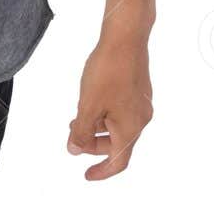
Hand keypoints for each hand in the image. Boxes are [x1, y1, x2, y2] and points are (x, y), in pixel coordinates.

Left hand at [66, 32, 153, 180]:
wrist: (126, 37)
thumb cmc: (107, 72)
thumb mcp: (88, 106)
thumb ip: (82, 132)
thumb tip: (75, 151)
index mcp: (131, 128)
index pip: (118, 161)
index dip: (102, 172)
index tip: (86, 175)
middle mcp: (141, 119)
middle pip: (116, 143)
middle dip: (92, 144)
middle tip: (71, 133)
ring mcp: (141, 104)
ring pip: (117, 126)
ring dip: (97, 127)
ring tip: (77, 116)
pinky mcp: (138, 90)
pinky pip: (120, 112)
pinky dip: (104, 114)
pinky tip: (90, 101)